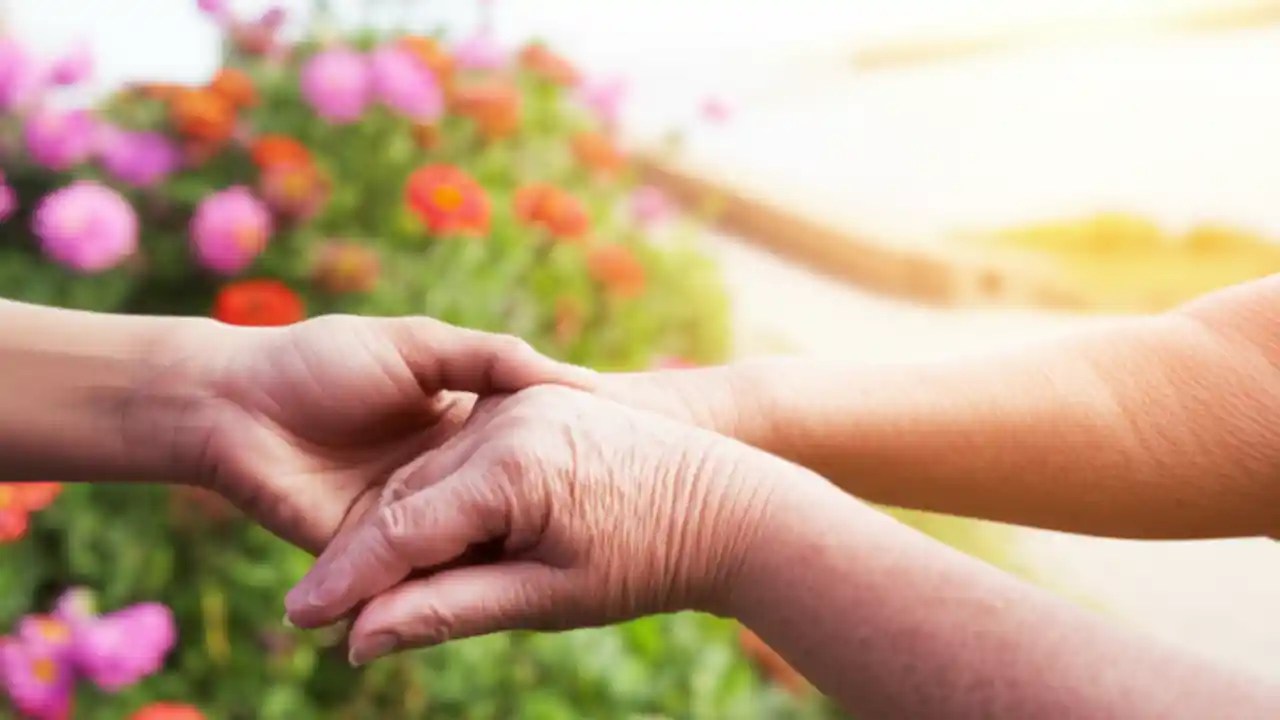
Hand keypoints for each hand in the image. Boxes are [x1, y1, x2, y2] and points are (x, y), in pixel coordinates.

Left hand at [132, 315, 594, 552]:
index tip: (624, 487)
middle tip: (607, 551)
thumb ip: (491, 357)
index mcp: (456, 428)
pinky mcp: (363, 554)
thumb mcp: (422, 344)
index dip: (567, 474)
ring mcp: (402, 519)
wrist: (235, 402)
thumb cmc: (325, 359)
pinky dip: (436, 593)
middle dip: (545, 535)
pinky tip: (487, 602)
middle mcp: (436, 479)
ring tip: (563, 586)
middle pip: (498, 517)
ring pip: (458, 553)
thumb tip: (572, 377)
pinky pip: (408, 580)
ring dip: (497, 569)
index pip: (523, 460)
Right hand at [282, 386, 777, 664]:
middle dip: (365, 555)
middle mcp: (510, 420)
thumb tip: (363, 637)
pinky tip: (429, 536)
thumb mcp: (547, 597)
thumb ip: (450, 608)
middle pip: (407, 496)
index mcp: (511, 465)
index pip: (401, 531)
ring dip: (399, 525)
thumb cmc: (649, 560)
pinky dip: (441, 496)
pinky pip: (464, 452)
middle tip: (322, 612)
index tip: (302, 618)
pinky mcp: (536, 401)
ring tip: (365, 583)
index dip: (348, 579)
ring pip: (431, 471)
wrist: (730, 507)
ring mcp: (523, 403)